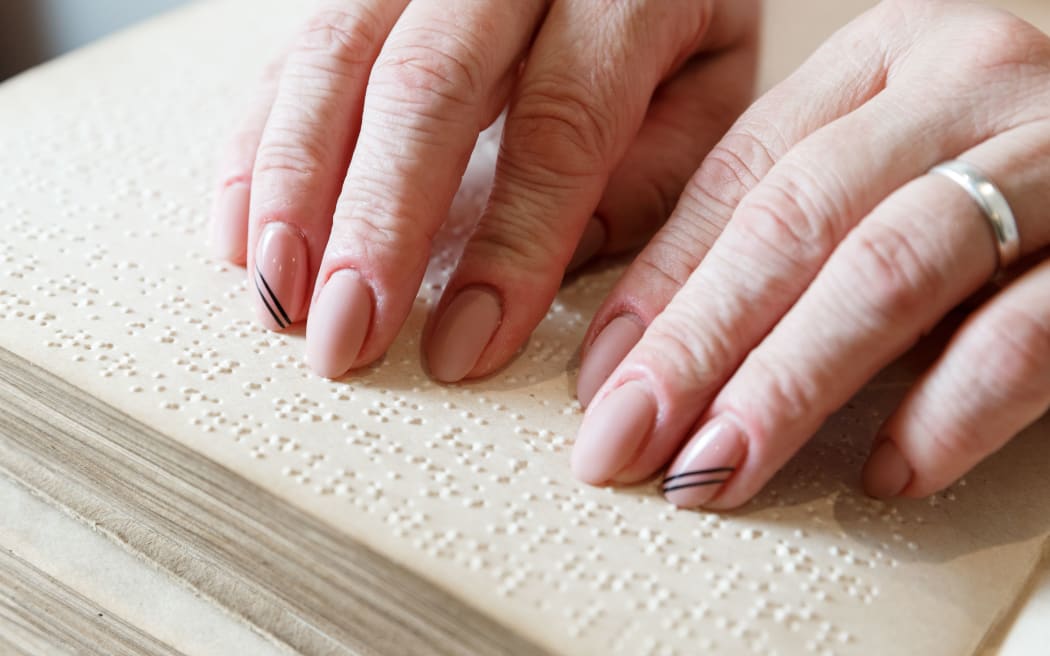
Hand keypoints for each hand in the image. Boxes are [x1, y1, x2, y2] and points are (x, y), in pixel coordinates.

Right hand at [209, 0, 758, 379]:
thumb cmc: (675, 19)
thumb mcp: (711, 86)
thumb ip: (654, 172)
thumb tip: (551, 264)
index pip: (561, 125)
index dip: (512, 245)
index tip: (467, 345)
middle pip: (427, 88)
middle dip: (376, 226)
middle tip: (345, 337)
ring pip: (338, 60)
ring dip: (293, 190)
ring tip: (281, 299)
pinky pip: (292, 54)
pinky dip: (255, 146)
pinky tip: (242, 233)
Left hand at [571, 0, 1049, 507]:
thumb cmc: (1002, 186)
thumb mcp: (881, 171)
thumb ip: (783, 218)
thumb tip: (636, 340)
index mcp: (887, 57)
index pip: (741, 174)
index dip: (659, 285)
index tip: (602, 379)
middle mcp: (966, 83)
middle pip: (797, 219)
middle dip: (696, 346)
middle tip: (626, 442)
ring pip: (889, 271)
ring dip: (787, 387)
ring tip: (716, 469)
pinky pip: (1025, 332)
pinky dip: (948, 410)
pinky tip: (886, 470)